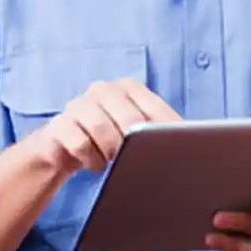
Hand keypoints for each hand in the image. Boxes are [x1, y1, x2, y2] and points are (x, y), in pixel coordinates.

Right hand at [28, 78, 179, 174]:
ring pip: (101, 127)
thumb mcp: (135, 132)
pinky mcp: (58, 125)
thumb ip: (160, 132)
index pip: (154, 107)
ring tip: (113, 160)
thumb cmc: (110, 139)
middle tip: (137, 160)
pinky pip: (79, 143)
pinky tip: (94, 162)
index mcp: (129, 87)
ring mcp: (78, 104)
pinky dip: (91, 159)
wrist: (63, 148)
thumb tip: (192, 147)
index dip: (167, 131)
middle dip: (136, 144)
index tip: (175, 150)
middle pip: (130, 118)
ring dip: (111, 150)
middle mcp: (103, 90)